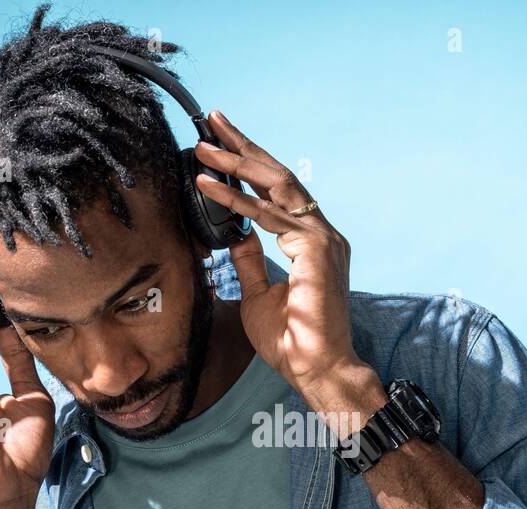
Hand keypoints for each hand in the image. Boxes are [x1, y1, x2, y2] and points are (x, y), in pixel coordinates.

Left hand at [193, 111, 365, 402]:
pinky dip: (235, 201)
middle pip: (279, 176)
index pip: (278, 193)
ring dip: (236, 164)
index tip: (221, 147)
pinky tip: (209, 185)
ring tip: (203, 148)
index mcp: (313, 243)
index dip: (250, 167)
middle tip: (213, 122)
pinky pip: (268, 217)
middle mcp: (322, 234)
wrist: (317, 368)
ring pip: (276, 186)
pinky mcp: (317, 249)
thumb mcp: (258, 293)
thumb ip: (250, 260)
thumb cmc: (292, 341)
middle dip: (244, 147)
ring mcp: (323, 238)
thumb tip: (234, 234)